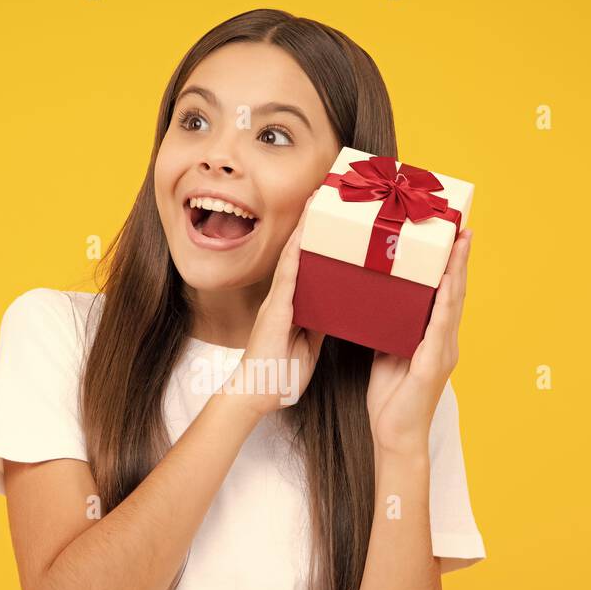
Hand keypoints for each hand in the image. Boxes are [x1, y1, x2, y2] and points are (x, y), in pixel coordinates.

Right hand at [228, 187, 325, 416]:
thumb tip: (335, 309)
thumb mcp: (309, 347)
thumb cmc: (279, 376)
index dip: (315, 238)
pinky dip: (296, 253)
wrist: (255, 396)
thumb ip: (318, 325)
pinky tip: (305, 233)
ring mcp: (278, 302)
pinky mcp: (276, 311)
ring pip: (293, 256)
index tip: (327, 214)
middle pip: (299, 252)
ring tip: (318, 201)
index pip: (306, 264)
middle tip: (326, 194)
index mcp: (292, 305)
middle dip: (310, 224)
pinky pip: (288, 276)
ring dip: (305, 228)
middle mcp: (283, 297)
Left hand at [365, 227, 472, 454]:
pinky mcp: (434, 362)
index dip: (449, 267)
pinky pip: (441, 323)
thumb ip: (389, 332)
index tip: (451, 239)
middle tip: (462, 227)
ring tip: (459, 242)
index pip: (445, 296)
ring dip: (457, 270)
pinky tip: (447, 279)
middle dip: (459, 259)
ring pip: (454, 302)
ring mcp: (443, 351)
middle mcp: (446, 341)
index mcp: (435, 339)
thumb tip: (378, 307)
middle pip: (456, 292)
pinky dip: (445, 298)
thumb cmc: (391, 400)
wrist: (396, 436)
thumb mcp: (386, 356)